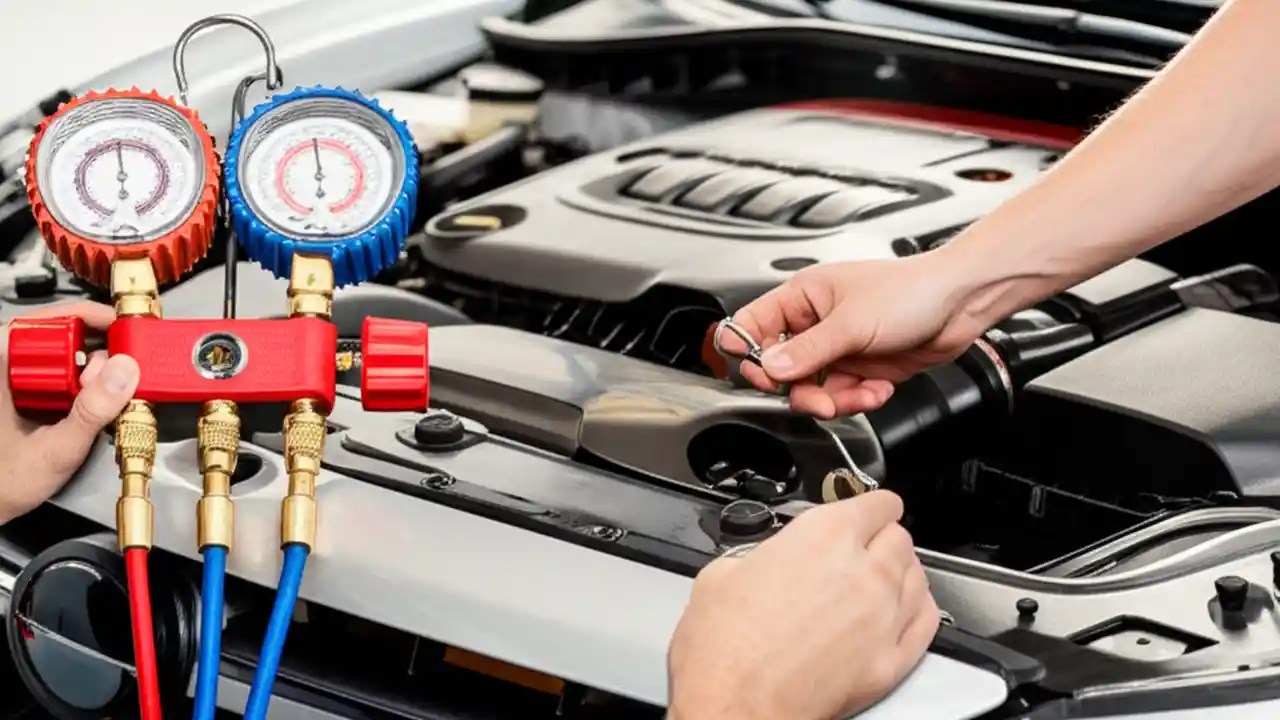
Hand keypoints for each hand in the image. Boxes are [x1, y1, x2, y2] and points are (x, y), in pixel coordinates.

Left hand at [0, 301, 139, 523]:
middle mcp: (3, 365)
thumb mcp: (55, 449)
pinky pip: (60, 373)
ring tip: (102, 398)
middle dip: (97, 353)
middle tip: (116, 378)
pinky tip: (92, 404)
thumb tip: (124, 371)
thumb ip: (92, 411)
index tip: (124, 330)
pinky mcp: (24, 392)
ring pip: (64, 355)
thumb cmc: (1, 482)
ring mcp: (12, 378)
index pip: (48, 319)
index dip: (91, 319)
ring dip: (92, 373)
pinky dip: (84, 384)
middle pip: (62, 334)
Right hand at [667, 491, 938, 719]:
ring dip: (902, 570)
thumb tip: (768, 557)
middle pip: (900, 538)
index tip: (864, 510)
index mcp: (824, 536)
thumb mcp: (722, 573)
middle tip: (862, 546)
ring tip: (881, 577)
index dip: (869, 504)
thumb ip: (762, 552)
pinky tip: (906, 609)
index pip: (877, 502)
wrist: (735, 707)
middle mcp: (864, 572)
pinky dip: (918, 610)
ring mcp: (884, 618)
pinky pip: (926, 623)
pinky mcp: (891, 660)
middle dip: (882, 537)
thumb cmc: (725, 650)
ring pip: (918, 576)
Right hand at [726, 252, 989, 418]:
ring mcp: (838, 347)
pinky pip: (841, 396)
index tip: (757, 373)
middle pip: (781, 367)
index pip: (754, 323)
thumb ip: (808, 350)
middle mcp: (816, 322)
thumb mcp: (853, 323)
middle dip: (798, 387)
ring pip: (811, 388)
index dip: (747, 349)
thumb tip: (770, 367)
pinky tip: (878, 388)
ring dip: (832, 399)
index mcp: (804, 297)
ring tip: (856, 394)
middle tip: (813, 397)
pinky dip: (857, 399)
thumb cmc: (912, 291)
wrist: (961, 304)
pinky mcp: (860, 368)